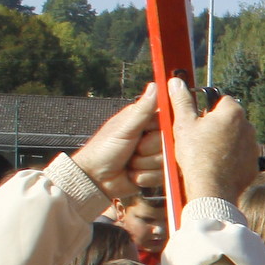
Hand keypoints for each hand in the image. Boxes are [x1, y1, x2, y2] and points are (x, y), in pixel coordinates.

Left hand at [70, 85, 161, 202]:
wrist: (95, 178)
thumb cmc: (103, 149)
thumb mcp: (124, 127)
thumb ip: (143, 109)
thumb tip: (155, 86)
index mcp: (146, 122)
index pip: (169, 122)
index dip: (163, 129)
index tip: (150, 133)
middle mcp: (153, 138)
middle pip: (169, 144)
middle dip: (149, 150)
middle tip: (133, 149)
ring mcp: (154, 156)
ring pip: (166, 161)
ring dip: (145, 164)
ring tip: (130, 162)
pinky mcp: (155, 173)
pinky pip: (161, 175)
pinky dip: (145, 176)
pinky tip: (132, 173)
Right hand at [169, 76, 259, 207]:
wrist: (211, 189)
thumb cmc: (196, 155)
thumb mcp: (183, 124)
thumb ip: (181, 101)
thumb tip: (175, 82)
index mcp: (233, 112)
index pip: (221, 100)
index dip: (207, 109)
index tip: (198, 119)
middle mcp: (249, 127)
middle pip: (230, 120)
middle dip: (217, 125)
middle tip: (199, 138)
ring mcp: (254, 147)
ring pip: (236, 138)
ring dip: (224, 142)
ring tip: (207, 154)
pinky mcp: (253, 165)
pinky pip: (241, 157)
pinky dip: (231, 159)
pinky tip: (217, 166)